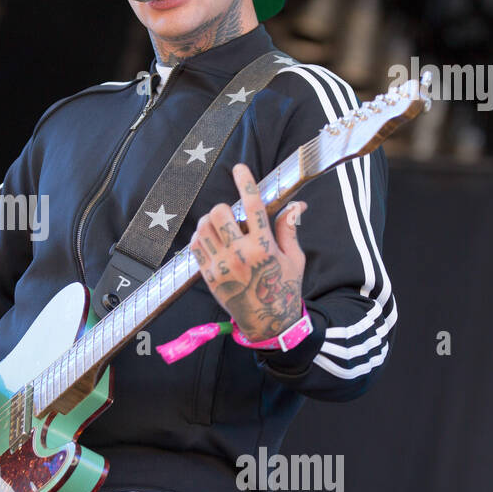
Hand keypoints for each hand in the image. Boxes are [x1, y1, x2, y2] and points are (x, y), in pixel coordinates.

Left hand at [190, 163, 306, 341]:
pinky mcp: (208, 276)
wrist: (268, 323)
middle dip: (225, 208)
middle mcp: (240, 255)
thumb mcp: (295, 259)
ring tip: (221, 228)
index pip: (253, 207)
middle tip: (232, 216)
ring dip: (211, 220)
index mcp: (265, 248)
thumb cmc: (284, 288)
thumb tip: (297, 206)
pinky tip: (211, 240)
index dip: (245, 184)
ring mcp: (221, 266)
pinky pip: (195, 245)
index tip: (239, 168)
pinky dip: (201, 236)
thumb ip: (289, 230)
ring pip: (203, 227)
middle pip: (220, 213)